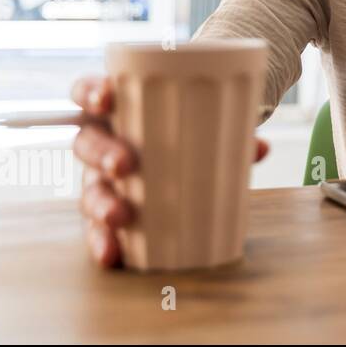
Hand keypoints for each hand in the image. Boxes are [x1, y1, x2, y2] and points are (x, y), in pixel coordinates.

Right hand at [71, 74, 269, 267]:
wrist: (191, 158)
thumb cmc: (190, 133)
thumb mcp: (207, 125)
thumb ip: (231, 133)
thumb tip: (258, 148)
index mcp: (120, 110)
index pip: (89, 93)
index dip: (91, 93)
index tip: (106, 99)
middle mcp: (103, 143)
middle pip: (87, 143)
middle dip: (101, 153)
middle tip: (124, 164)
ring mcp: (102, 179)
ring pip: (89, 188)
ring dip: (100, 203)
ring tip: (119, 216)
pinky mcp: (107, 212)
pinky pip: (97, 228)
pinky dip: (103, 241)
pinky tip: (112, 254)